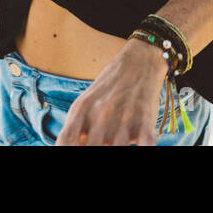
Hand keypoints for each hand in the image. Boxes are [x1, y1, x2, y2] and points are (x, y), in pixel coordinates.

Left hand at [54, 38, 169, 145]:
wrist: (138, 61)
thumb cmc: (108, 89)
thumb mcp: (85, 103)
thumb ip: (75, 129)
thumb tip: (67, 147)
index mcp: (82, 110)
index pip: (66, 141)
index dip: (66, 151)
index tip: (71, 151)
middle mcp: (101, 114)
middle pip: (90, 148)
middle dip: (92, 150)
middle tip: (98, 144)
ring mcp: (123, 118)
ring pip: (117, 149)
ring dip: (117, 148)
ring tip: (116, 144)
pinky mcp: (145, 120)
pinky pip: (146, 144)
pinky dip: (144, 148)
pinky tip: (141, 145)